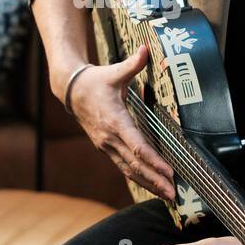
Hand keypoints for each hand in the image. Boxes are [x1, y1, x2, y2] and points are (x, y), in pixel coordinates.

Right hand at [60, 44, 174, 198]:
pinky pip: (124, 167)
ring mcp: (106, 146)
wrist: (71, 91)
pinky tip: (151, 186)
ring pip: (129, 170)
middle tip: (173, 193)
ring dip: (148, 184)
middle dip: (155, 180)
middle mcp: (110, 138)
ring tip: (167, 195)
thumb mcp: (114, 72)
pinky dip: (139, 178)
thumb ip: (132, 64)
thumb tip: (145, 49)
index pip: (137, 146)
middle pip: (135, 165)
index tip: (169, 171)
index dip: (154, 161)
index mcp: (115, 121)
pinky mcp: (106, 148)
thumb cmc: (95, 81)